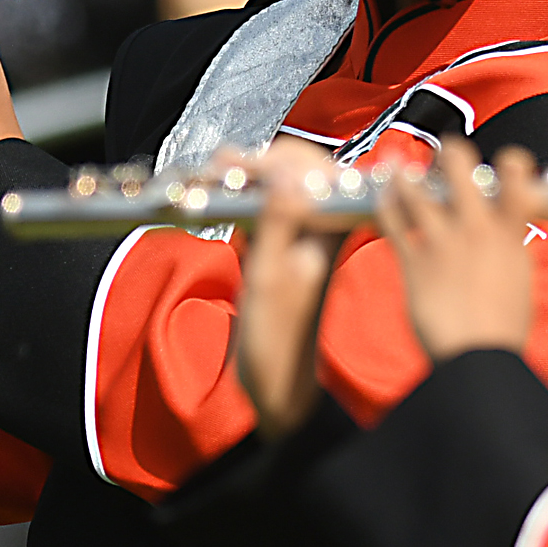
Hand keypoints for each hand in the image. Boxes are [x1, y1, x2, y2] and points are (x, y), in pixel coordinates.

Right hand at [232, 140, 346, 439]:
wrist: (278, 387)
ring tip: (218, 176)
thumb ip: (278, 222)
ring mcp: (305, 237)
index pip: (314, 170)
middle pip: (301, 169)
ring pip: (285, 185)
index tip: (233, 167)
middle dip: (260, 161)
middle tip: (221, 168)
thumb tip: (286, 173)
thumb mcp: (268, 280)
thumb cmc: (275, 343)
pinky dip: (247, 197)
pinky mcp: (287, 247)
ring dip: (251, 176)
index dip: (273, 159)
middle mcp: (323, 230)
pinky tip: (225, 196)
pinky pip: (272, 207)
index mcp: (329, 234)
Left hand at [376, 141, 547, 362]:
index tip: (505, 162)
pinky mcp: (413, 260)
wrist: (477, 358)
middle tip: (444, 156)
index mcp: (508, 234)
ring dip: (406, 174)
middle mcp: (474, 229)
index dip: (512, 162)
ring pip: (415, 188)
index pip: (516, 177)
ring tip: (402, 170)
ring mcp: (441, 242)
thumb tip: (509, 232)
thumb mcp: (521, 280)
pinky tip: (384, 196)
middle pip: (458, 166)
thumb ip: (512, 248)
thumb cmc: (501, 329)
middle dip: (449, 152)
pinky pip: (392, 220)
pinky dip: (385, 203)